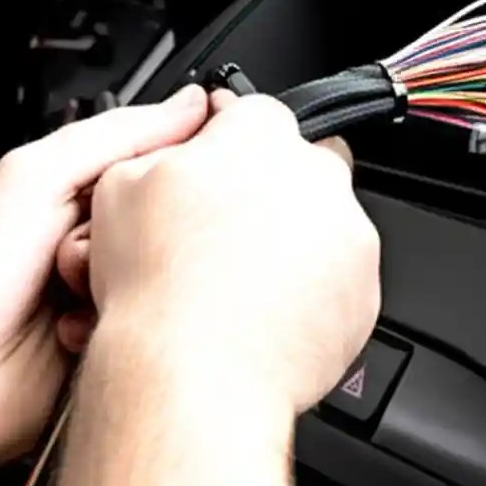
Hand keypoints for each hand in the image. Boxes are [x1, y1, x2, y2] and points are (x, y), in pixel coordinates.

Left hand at [0, 85, 208, 481]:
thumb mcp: (32, 177)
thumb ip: (111, 136)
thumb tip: (185, 106)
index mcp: (80, 182)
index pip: (160, 149)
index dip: (185, 150)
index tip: (210, 151)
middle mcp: (100, 231)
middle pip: (171, 208)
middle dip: (150, 219)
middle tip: (105, 233)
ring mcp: (111, 282)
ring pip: (170, 262)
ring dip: (134, 271)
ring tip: (82, 282)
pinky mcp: (122, 329)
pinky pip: (162, 314)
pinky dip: (133, 315)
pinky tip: (92, 319)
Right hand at [89, 90, 379, 415]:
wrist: (196, 373)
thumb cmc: (157, 286)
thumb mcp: (120, 187)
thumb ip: (162, 148)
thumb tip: (179, 146)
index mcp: (258, 135)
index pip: (251, 112)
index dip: (225, 142)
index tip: (213, 166)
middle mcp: (314, 175)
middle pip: (296, 167)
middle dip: (267, 191)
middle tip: (224, 233)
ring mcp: (348, 232)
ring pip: (322, 224)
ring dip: (293, 242)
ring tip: (241, 284)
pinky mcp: (365, 290)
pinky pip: (340, 279)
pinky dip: (313, 292)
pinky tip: (266, 313)